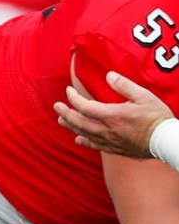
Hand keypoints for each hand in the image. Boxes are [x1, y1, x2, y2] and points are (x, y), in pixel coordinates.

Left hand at [55, 69, 174, 157]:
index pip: (84, 106)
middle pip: (78, 121)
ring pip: (84, 134)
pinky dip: (84, 141)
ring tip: (61, 120)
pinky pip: (95, 145)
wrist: (167, 141)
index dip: (72, 98)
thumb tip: (108, 75)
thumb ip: (124, 85)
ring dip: (71, 126)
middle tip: (56, 106)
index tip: (68, 90)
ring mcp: (110, 141)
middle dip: (65, 113)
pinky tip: (78, 139)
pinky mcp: (115, 149)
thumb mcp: (144, 96)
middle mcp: (107, 130)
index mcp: (112, 115)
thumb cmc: (157, 118)